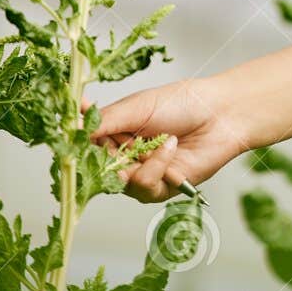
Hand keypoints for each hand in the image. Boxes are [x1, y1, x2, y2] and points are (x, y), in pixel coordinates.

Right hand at [86, 30, 291, 202]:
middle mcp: (125, 156)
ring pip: (120, 183)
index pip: (85, 145)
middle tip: (121, 144)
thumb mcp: (138, 106)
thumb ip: (105, 120)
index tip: (68, 138)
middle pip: (97, 171)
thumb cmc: (184, 102)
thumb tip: (71, 125)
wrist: (223, 114)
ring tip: (161, 140)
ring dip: (139, 162)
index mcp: (116, 132)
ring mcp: (143, 174)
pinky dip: (157, 167)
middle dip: (107, 159)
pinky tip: (172, 147)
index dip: (76, 145)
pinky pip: (145, 188)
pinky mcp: (162, 188)